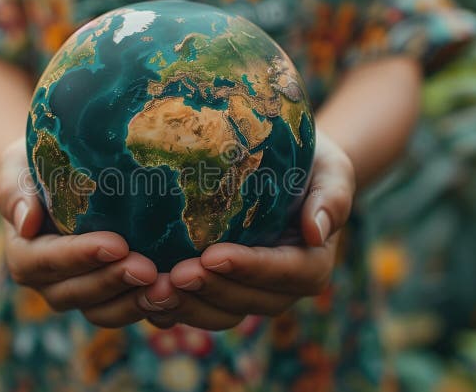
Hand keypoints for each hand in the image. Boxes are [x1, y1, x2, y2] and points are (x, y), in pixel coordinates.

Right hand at [0, 137, 157, 326]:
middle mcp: (49, 282)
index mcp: (24, 254)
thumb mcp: (18, 168)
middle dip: (113, 283)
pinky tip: (179, 299)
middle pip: (76, 294)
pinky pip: (128, 311)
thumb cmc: (37, 165)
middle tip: (149, 269)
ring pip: (103, 311)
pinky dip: (153, 311)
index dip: (80, 257)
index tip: (116, 244)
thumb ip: (16, 191)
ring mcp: (81, 292)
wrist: (62, 173)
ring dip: (136, 304)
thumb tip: (26, 221)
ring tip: (169, 288)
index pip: (46, 262)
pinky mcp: (110, 296)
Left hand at [140, 131, 355, 329]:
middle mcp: (280, 286)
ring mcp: (248, 293)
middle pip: (249, 302)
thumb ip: (332, 197)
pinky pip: (198, 310)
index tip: (213, 254)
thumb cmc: (310, 161)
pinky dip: (173, 309)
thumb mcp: (331, 169)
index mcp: (311, 262)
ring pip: (221, 314)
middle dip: (210, 291)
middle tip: (174, 275)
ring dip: (186, 307)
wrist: (286, 165)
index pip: (285, 273)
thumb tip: (318, 231)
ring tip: (152, 290)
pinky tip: (143, 297)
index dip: (249, 269)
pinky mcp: (220, 290)